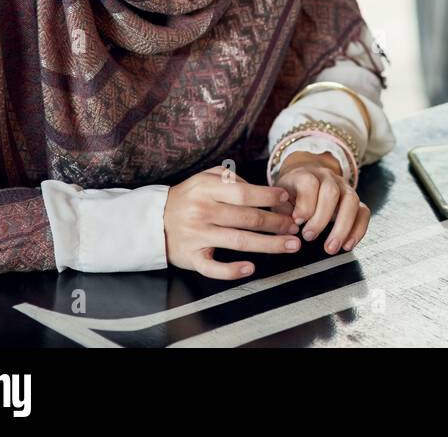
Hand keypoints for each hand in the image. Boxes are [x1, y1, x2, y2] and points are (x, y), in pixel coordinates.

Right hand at [164, 166, 300, 279]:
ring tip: (290, 245)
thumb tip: (261, 189)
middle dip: (277, 222)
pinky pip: (213, 267)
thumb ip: (230, 178)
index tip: (286, 199)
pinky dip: (232, 270)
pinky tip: (252, 268)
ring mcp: (197, 236)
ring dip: (269, 244)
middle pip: (248, 218)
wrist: (152, 221)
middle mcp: (202, 212)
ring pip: (239, 241)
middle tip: (295, 226)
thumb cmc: (187, 198)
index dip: (268, 196)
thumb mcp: (204, 178)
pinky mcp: (191, 257)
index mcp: (206, 190)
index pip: (244, 193)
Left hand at [271, 150, 370, 255]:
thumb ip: (282, 210)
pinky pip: (364, 212)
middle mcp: (328, 178)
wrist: (305, 176)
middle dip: (321, 219)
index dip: (304, 204)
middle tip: (309, 237)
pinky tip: (348, 245)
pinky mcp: (354, 200)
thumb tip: (292, 226)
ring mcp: (344, 187)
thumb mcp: (280, 197)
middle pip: (331, 193)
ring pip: (351, 201)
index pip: (309, 183)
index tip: (297, 221)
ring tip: (331, 247)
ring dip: (342, 227)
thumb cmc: (291, 191)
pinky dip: (358, 230)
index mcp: (306, 174)